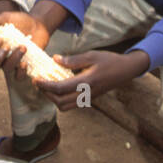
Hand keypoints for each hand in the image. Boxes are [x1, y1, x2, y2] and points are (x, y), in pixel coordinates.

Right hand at [0, 10, 51, 79]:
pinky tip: (25, 62)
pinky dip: (21, 72)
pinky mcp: (23, 67)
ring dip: (13, 60)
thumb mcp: (4, 18)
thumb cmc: (19, 21)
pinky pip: (18, 77)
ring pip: (6, 69)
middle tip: (8, 46)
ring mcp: (11, 62)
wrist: (38, 25)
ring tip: (23, 47)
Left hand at [36, 48, 150, 111]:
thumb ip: (73, 59)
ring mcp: (89, 98)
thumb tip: (55, 59)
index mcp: (87, 81)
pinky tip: (59, 88)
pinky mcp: (90, 99)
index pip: (61, 88)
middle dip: (47, 94)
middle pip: (61, 102)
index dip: (45, 85)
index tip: (36, 79)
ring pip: (66, 107)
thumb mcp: (92, 55)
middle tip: (39, 83)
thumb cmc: (110, 60)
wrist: (126, 70)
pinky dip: (62, 100)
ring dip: (54, 99)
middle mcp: (87, 93)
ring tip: (47, 87)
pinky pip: (72, 105)